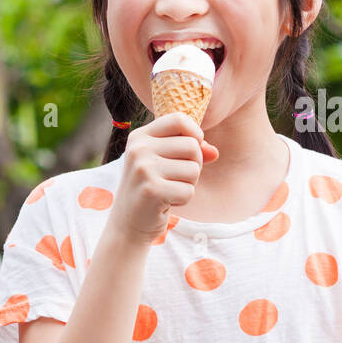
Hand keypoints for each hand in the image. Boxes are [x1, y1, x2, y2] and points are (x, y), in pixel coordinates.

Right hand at [111, 112, 218, 244]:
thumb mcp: (165, 163)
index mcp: (139, 137)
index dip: (194, 133)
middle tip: (176, 178)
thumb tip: (214, 152)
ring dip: (188, 184)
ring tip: (169, 190)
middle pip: (192, 146)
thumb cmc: (151, 188)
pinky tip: (166, 202)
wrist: (128, 223)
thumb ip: (190, 152)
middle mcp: (138, 149)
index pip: (179, 119)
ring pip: (194, 169)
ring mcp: (143, 169)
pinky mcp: (152, 190)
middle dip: (194, 164)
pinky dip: (183, 200)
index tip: (193, 148)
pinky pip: (188, 191)